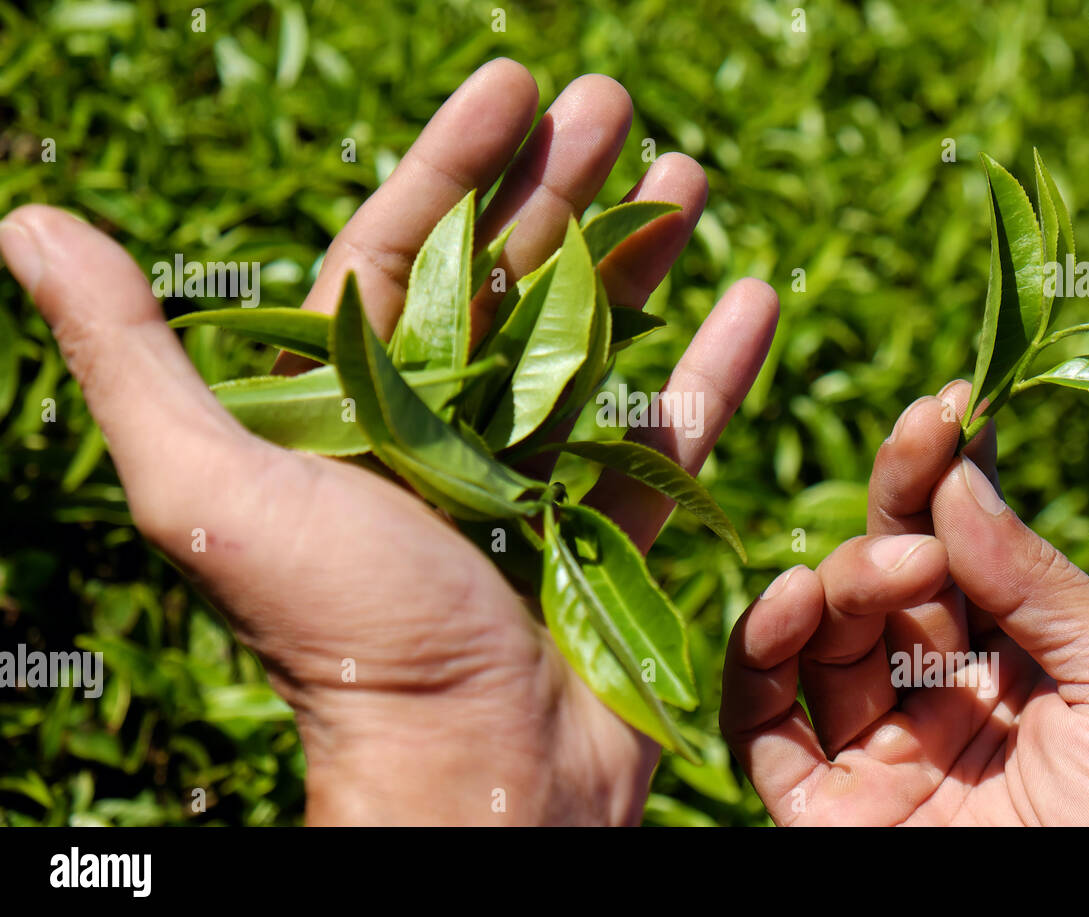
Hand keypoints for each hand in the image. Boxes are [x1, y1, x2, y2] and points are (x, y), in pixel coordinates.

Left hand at [0, 59, 777, 824]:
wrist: (472, 778)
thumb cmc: (347, 641)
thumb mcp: (216, 494)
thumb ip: (133, 361)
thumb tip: (30, 223)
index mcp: (353, 409)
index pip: (404, 250)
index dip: (458, 160)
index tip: (516, 82)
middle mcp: (441, 434)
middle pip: (510, 280)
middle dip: (562, 184)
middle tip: (614, 100)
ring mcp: (536, 479)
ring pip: (595, 341)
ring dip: (642, 256)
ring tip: (690, 175)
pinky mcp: (612, 529)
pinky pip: (671, 431)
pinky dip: (713, 367)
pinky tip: (755, 296)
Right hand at [721, 381, 1088, 824]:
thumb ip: (1043, 580)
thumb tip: (960, 480)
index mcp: (1024, 662)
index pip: (968, 546)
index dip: (949, 474)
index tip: (945, 407)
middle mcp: (940, 696)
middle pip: (887, 577)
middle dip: (895, 511)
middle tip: (917, 470)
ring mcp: (874, 751)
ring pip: (819, 636)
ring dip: (837, 578)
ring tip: (887, 570)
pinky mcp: (818, 808)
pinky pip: (760, 724)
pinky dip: (757, 660)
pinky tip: (789, 607)